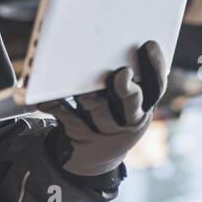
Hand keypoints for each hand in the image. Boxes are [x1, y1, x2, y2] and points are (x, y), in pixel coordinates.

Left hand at [40, 40, 167, 176]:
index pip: (156, 85)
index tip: (148, 44)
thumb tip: (106, 47)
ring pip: (98, 109)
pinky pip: (67, 117)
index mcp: (145, 106)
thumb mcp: (126, 104)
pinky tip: (45, 99)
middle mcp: (130, 121)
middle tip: (121, 74)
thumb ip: (125, 80)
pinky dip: (56, 105)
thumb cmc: (112, 115)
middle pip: (131, 102)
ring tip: (78, 80)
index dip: (155, 65)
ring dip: (89, 94)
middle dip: (126, 88)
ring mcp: (107, 132)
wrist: (97, 157)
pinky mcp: (82, 137)